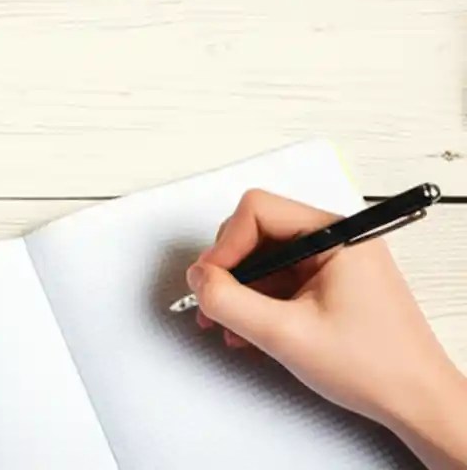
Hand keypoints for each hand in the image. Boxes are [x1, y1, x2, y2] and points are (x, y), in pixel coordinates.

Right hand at [186, 190, 466, 468]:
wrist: (416, 403)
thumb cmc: (371, 367)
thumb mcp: (285, 334)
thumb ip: (230, 301)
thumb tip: (198, 279)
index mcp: (336, 235)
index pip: (258, 211)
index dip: (225, 245)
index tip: (210, 284)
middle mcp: (337, 240)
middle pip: (258, 232)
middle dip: (229, 270)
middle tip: (213, 306)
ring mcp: (335, 262)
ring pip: (266, 258)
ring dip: (240, 291)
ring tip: (229, 327)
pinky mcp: (332, 284)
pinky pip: (282, 280)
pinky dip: (259, 303)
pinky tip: (251, 332)